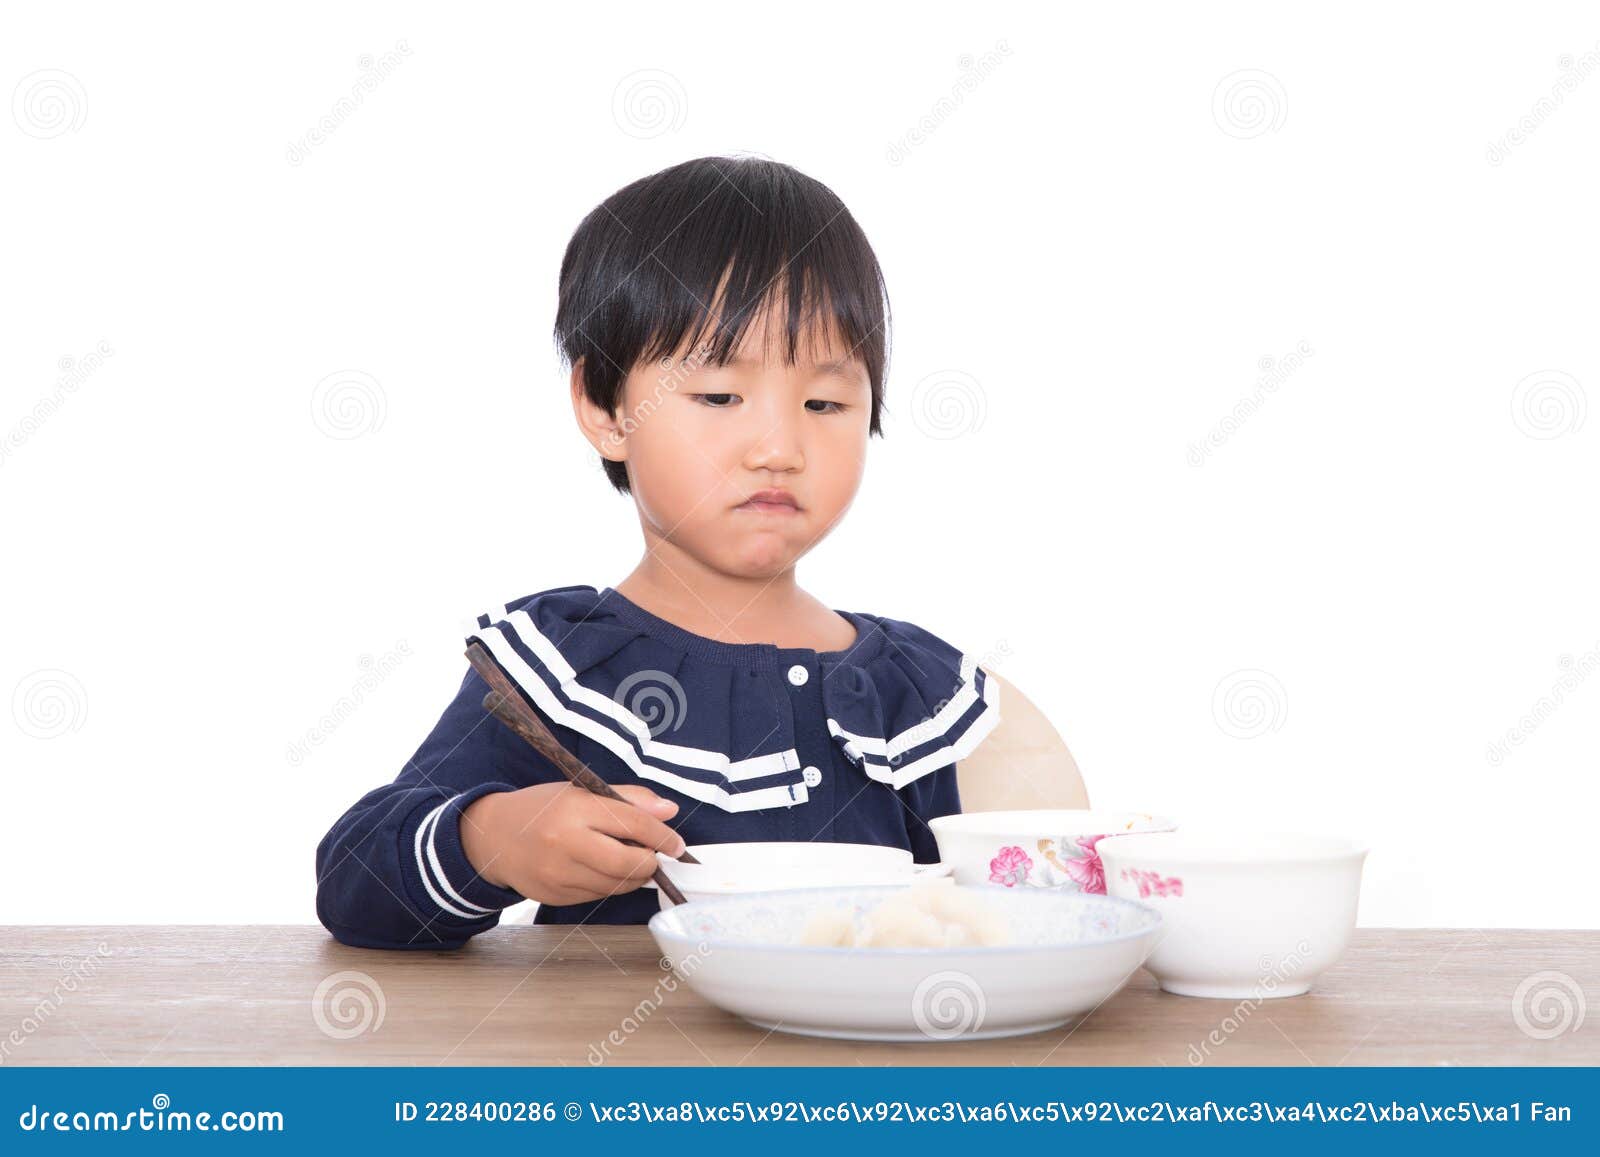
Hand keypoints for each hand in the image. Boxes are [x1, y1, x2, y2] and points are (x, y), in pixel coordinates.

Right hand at [459, 783, 685, 906]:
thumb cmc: (542, 809)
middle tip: (655, 856)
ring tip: (631, 860)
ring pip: (617, 885)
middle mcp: (566, 842)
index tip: (677, 844)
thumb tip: (670, 810)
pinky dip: (611, 885)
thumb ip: (628, 799)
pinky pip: (598, 895)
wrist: (493, 837)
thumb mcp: (581, 790)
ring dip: (634, 876)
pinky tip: (606, 870)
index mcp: (575, 807)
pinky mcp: (556, 896)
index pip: (633, 822)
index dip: (662, 836)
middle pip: (629, 862)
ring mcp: (559, 873)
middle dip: (651, 862)